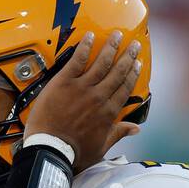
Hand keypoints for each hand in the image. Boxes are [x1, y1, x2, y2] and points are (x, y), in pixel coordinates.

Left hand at [22, 31, 141, 172]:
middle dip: (127, 56)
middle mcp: (99, 97)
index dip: (133, 74)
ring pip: (101, 63)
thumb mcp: (101, 148)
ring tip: (117, 35)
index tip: (138, 63)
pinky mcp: (64, 83)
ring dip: (111, 46)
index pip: (125, 88)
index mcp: (108, 113)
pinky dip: (85, 47)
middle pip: (117, 72)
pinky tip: (90, 36)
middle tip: (133, 44)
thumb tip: (135, 129)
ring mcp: (82, 88)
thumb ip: (118, 134)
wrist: (50, 149)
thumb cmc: (74, 153)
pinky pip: (77, 60)